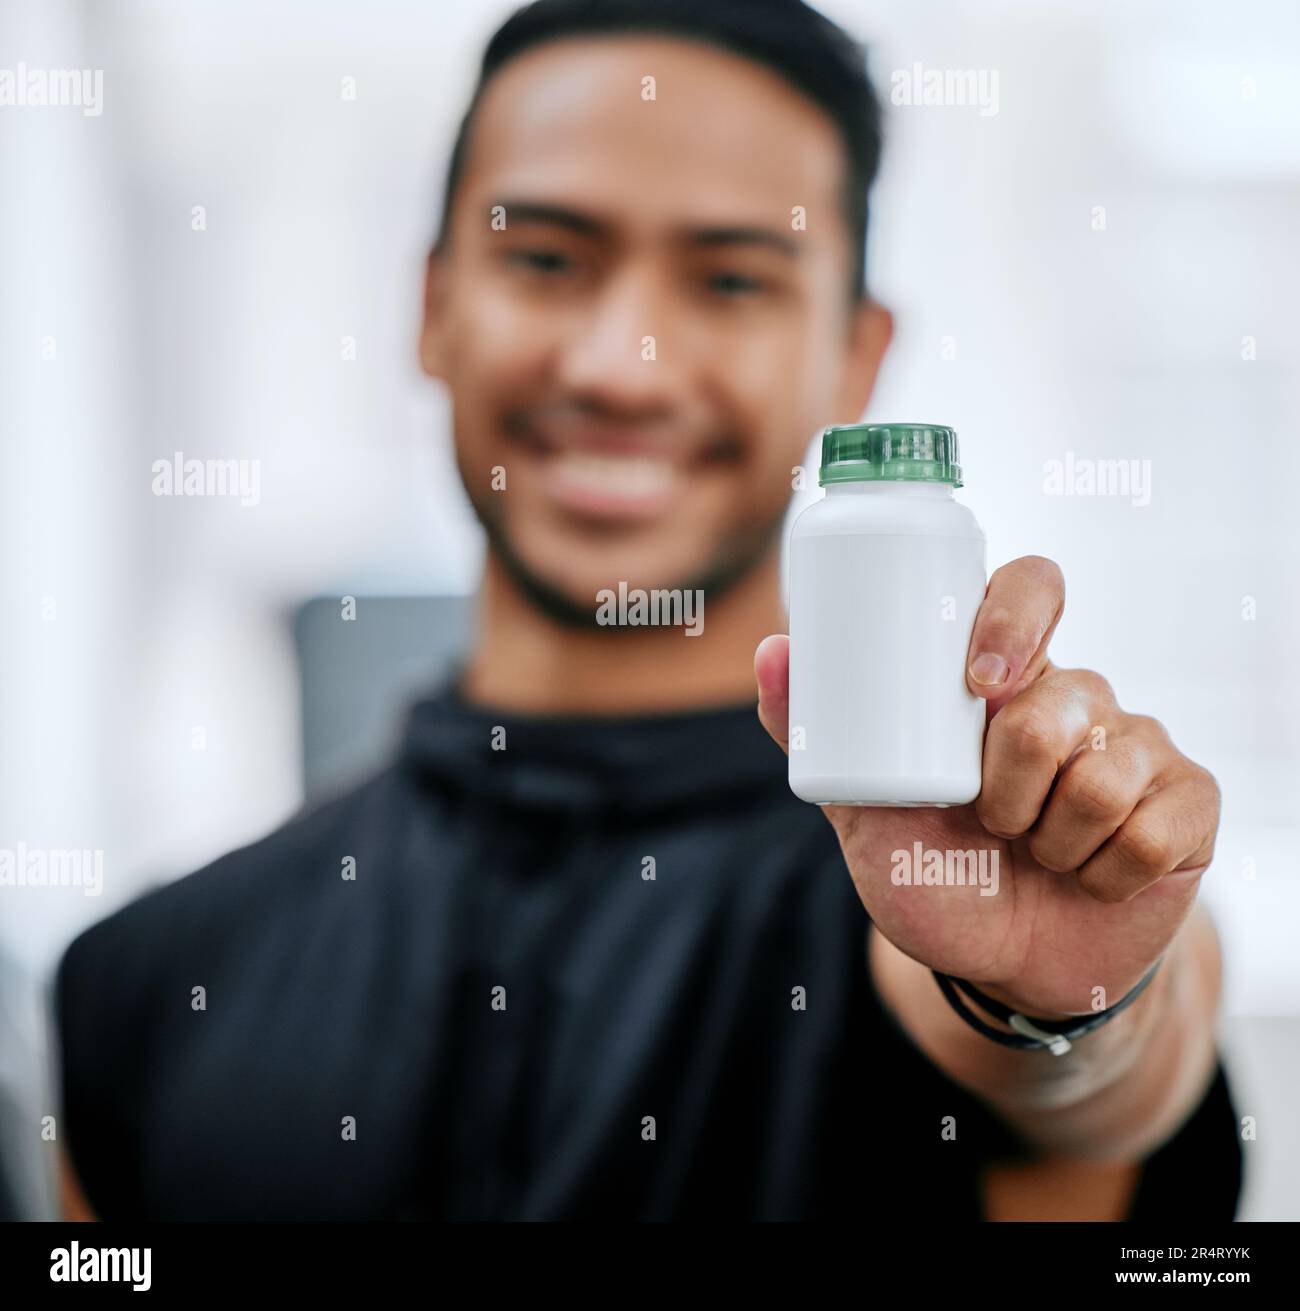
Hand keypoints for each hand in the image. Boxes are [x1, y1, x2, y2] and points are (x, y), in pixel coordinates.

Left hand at [756, 555, 1220, 1018]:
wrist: (1004, 966)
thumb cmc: (934, 873)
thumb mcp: (864, 810)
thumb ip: (821, 735)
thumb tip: (774, 649)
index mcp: (1001, 678)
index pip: (1031, 587)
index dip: (1014, 615)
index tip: (979, 682)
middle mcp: (1076, 696)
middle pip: (1057, 700)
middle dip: (1006, 789)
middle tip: (990, 824)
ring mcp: (1141, 745)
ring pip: (1102, 775)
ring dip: (1050, 842)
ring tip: (1034, 854)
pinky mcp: (1190, 804)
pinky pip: (1151, 832)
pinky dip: (1102, 876)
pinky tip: (1087, 879)